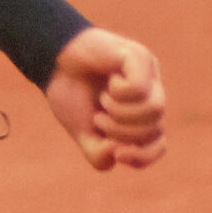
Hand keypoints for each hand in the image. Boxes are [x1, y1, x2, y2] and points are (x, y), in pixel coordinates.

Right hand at [45, 28, 167, 170]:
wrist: (52, 60)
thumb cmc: (70, 94)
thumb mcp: (83, 135)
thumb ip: (100, 155)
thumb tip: (119, 151)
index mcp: (141, 114)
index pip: (158, 144)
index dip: (143, 156)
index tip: (117, 154)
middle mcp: (151, 93)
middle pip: (155, 129)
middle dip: (122, 133)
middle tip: (98, 118)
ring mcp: (148, 73)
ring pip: (155, 109)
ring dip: (122, 114)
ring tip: (103, 101)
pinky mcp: (139, 56)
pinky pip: (140, 88)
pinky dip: (119, 92)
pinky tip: (110, 80)